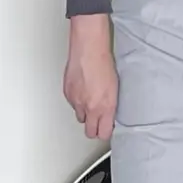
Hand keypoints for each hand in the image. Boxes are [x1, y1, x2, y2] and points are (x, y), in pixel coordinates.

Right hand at [63, 15, 117, 140]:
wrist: (88, 49)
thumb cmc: (103, 63)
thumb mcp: (114, 87)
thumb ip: (110, 104)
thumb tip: (108, 114)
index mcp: (105, 106)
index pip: (103, 133)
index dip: (105, 132)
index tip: (106, 129)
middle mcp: (90, 107)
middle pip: (89, 132)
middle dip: (93, 129)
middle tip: (97, 122)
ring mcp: (77, 102)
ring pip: (80, 118)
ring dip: (85, 114)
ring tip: (90, 103)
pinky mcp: (67, 94)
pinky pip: (72, 105)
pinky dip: (77, 101)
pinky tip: (82, 91)